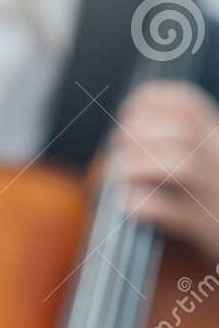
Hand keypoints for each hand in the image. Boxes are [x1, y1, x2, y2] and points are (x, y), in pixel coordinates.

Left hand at [113, 81, 218, 259]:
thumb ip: (178, 140)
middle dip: (138, 133)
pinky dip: (145, 204)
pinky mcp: (205, 226)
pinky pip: (172, 211)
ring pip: (182, 164)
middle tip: (119, 148)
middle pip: (180, 129)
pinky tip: (130, 204)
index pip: (185, 102)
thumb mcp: (208, 157)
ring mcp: (215, 192)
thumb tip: (123, 132)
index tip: (127, 113)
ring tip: (121, 173)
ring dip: (139, 164)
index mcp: (217, 136)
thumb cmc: (215, 195)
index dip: (149, 101)